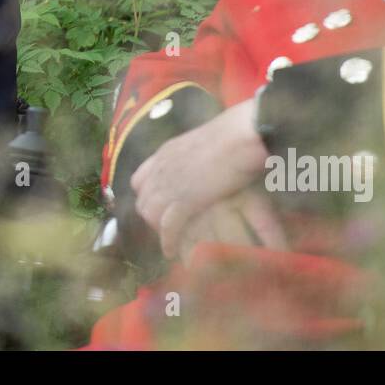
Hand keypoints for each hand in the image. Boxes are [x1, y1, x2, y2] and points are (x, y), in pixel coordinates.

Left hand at [131, 98, 269, 258]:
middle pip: (142, 199)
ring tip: (171, 243)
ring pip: (150, 215)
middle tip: (166, 229)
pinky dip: (168, 242)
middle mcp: (162, 167)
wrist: (243, 135)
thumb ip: (200, 152)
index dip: (148, 195)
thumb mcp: (208, 140)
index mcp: (167, 151)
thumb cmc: (237, 132)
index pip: (140, 179)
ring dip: (158, 230)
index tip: (160, 205)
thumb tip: (209, 159)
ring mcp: (170, 184)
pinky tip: (172, 252)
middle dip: (151, 216)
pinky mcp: (184, 200)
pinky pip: (168, 227)